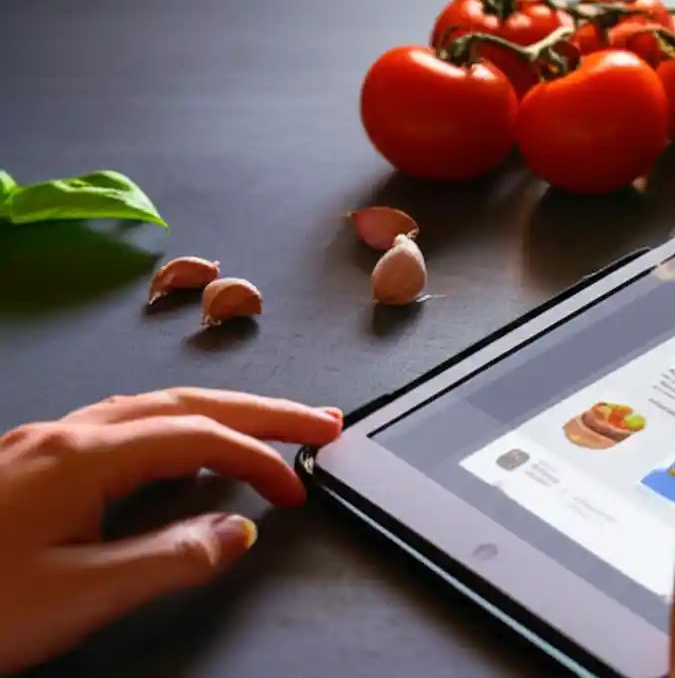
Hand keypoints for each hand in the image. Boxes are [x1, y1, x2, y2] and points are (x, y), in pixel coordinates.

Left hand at [0, 388, 342, 672]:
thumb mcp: (78, 596)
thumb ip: (169, 558)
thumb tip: (235, 532)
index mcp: (82, 457)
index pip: (199, 438)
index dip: (260, 459)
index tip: (298, 490)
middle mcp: (64, 437)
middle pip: (184, 403)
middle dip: (260, 410)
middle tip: (321, 419)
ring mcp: (40, 446)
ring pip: (149, 408)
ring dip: (218, 413)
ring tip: (267, 424)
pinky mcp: (24, 467)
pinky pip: (118, 427)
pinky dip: (173, 428)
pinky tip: (176, 446)